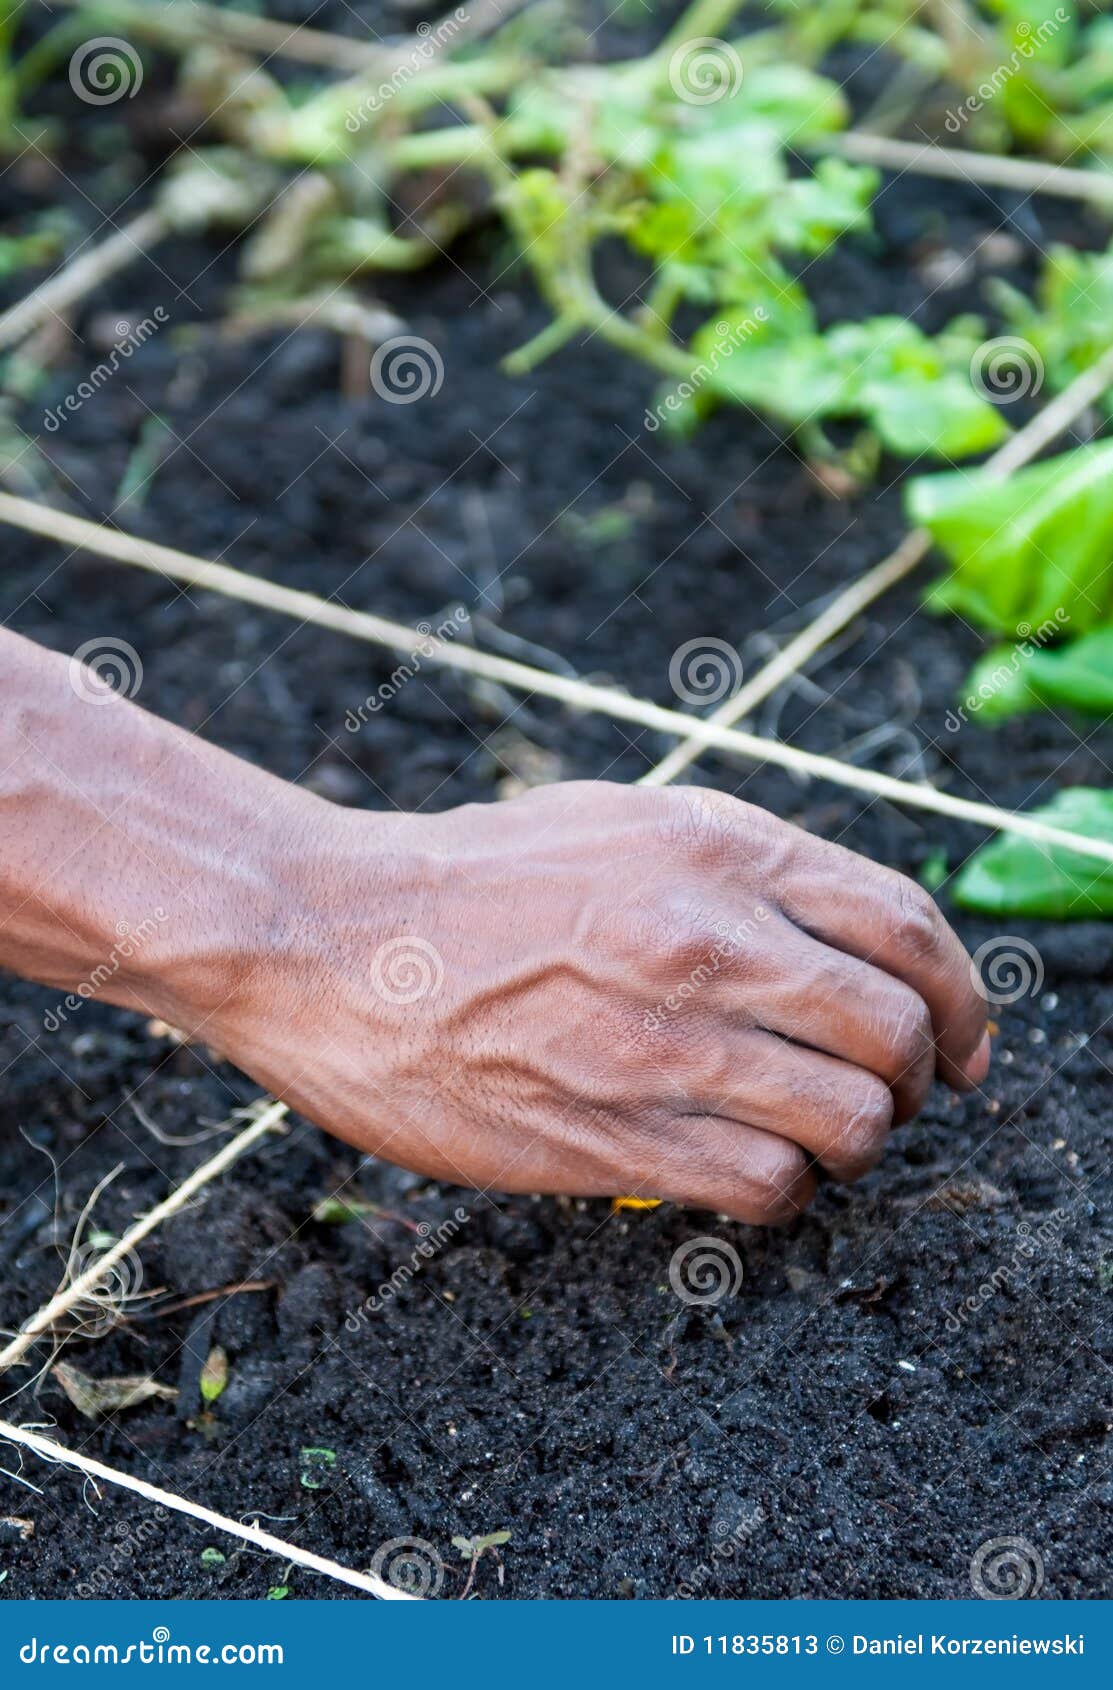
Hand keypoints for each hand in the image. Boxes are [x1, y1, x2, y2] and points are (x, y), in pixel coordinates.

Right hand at [207, 781, 989, 1223]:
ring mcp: (660, 1042)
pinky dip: (785, 1190)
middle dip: (915, 1076)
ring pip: (848, 1122)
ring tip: (814, 1135)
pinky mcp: (609, 1134)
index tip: (962, 1037)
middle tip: (885, 1092)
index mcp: (713, 848)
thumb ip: (739, 868)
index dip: (960, 993)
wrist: (326, 937)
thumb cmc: (467, 879)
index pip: (905, 924)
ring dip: (856, 1141)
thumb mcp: (619, 821)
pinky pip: (766, 1186)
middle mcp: (703, 940)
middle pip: (896, 1032)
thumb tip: (843, 934)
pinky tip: (747, 1169)